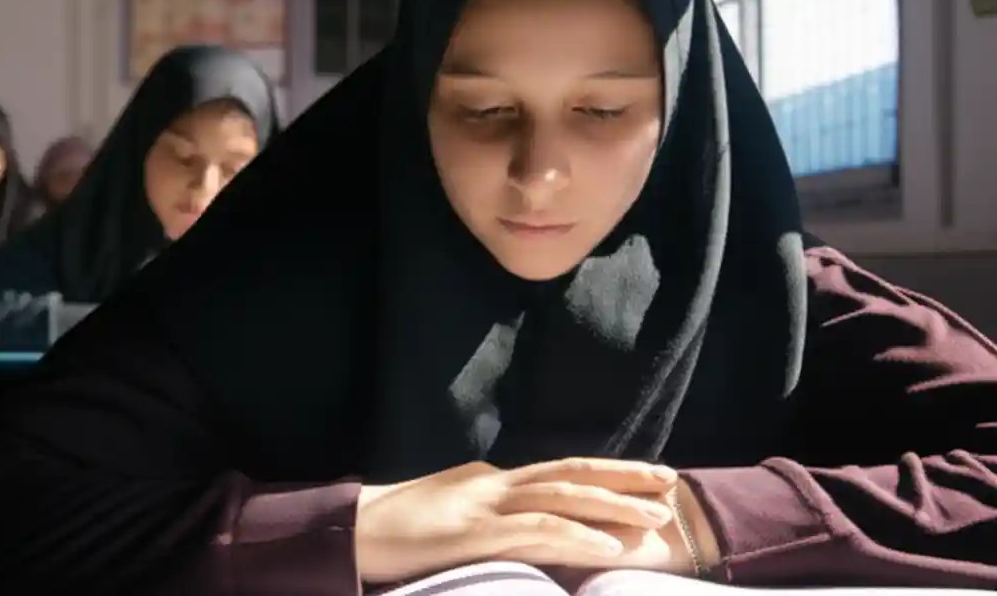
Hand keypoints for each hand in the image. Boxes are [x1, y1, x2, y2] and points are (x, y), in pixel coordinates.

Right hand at [355, 458, 679, 584]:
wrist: (348, 531)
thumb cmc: (395, 532)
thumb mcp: (450, 517)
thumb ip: (489, 517)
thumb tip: (523, 524)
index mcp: (490, 481)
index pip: (558, 473)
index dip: (605, 475)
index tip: (647, 478)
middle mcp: (493, 484)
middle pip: (570, 473)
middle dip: (624, 477)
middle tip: (670, 481)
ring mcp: (483, 505)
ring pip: (561, 496)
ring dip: (613, 505)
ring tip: (655, 517)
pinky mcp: (472, 533)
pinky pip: (533, 530)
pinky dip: (574, 533)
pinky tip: (607, 544)